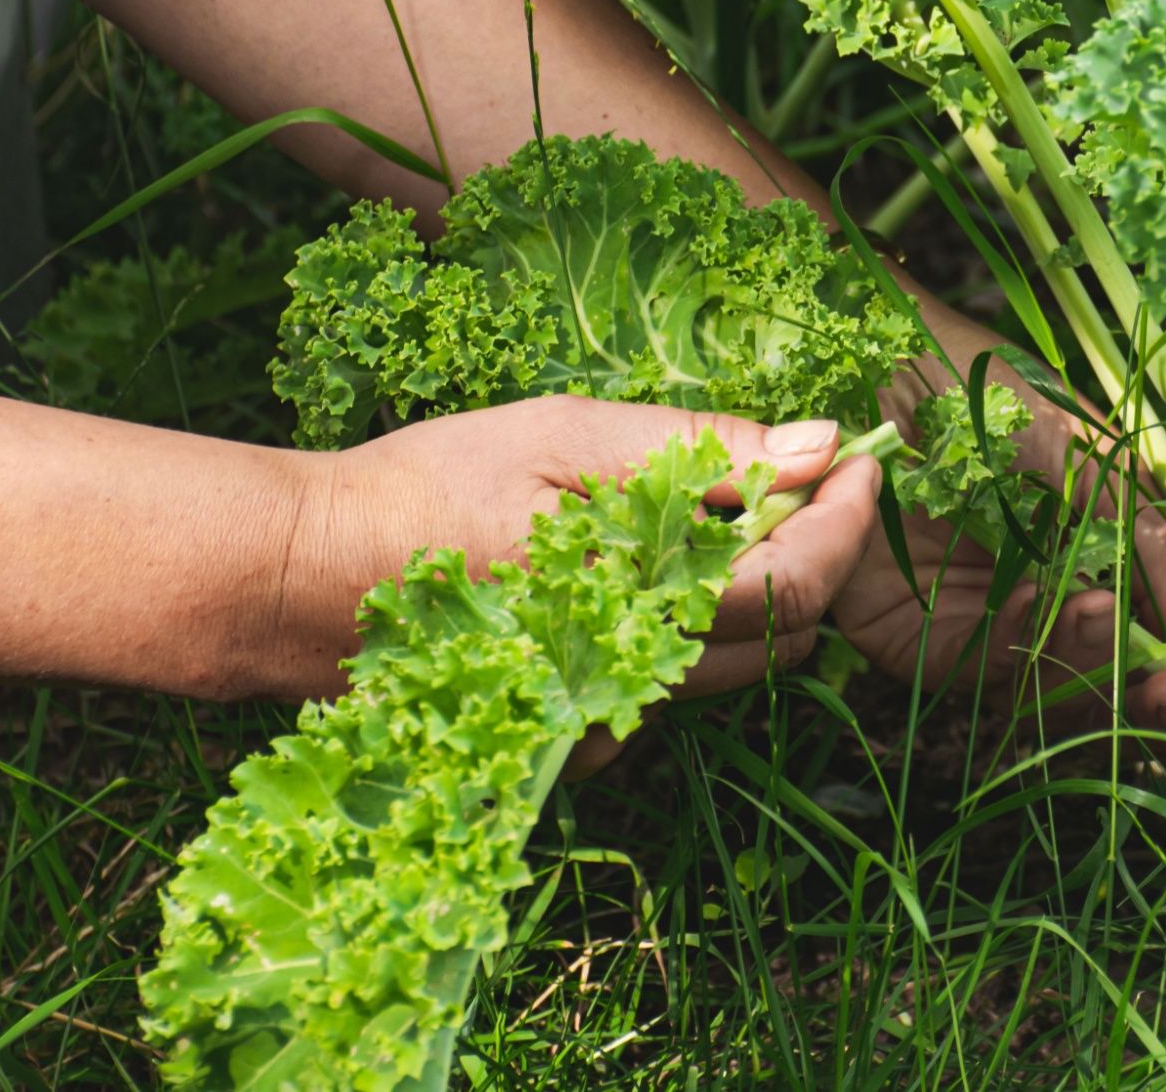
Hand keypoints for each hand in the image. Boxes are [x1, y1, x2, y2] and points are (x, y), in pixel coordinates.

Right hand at [272, 396, 882, 762]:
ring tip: (738, 500)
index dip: (850, 515)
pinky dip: (695, 620)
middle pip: (786, 630)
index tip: (866, 456)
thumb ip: (699, 448)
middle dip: (819, 545)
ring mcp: (603, 718)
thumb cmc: (427, 490)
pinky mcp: (575, 731)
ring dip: (763, 582)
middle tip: (810, 468)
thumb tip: (818, 447)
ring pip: (738, 661)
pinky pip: (674, 683)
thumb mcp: (566, 434)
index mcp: (640, 603)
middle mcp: (635, 680)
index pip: (798, 581)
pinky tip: (651, 561)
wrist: (299, 580)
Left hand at [831, 304, 1165, 738]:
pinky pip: (982, 670)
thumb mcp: (1082, 449)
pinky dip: (1025, 649)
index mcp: (1082, 546)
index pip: (1147, 623)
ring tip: (1112, 618)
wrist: (863, 362)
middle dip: (1147, 682)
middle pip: (1103, 668)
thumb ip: (1142, 539)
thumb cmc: (975, 386)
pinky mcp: (914, 637)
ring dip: (1092, 662)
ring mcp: (977, 618)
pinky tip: (1052, 611)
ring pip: (1051, 679)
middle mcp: (1034, 591)